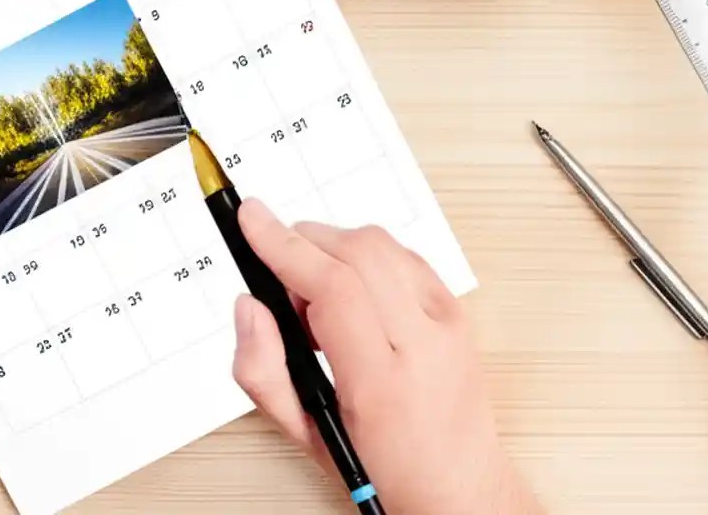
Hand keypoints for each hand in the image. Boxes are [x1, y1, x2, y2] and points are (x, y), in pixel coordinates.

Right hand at [231, 200, 540, 513]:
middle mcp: (425, 343)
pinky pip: (402, 256)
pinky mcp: (457, 311)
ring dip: (333, 251)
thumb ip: (264, 371)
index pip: (332, 288)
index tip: (251, 220)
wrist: (458, 486)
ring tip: (319, 304)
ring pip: (380, 245)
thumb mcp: (306, 435)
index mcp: (381, 383)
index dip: (284, 246)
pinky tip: (353, 297)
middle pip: (357, 252)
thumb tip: (249, 308)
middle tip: (284, 286)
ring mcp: (448, 322)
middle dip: (304, 246)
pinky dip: (364, 259)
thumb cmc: (384, 469)